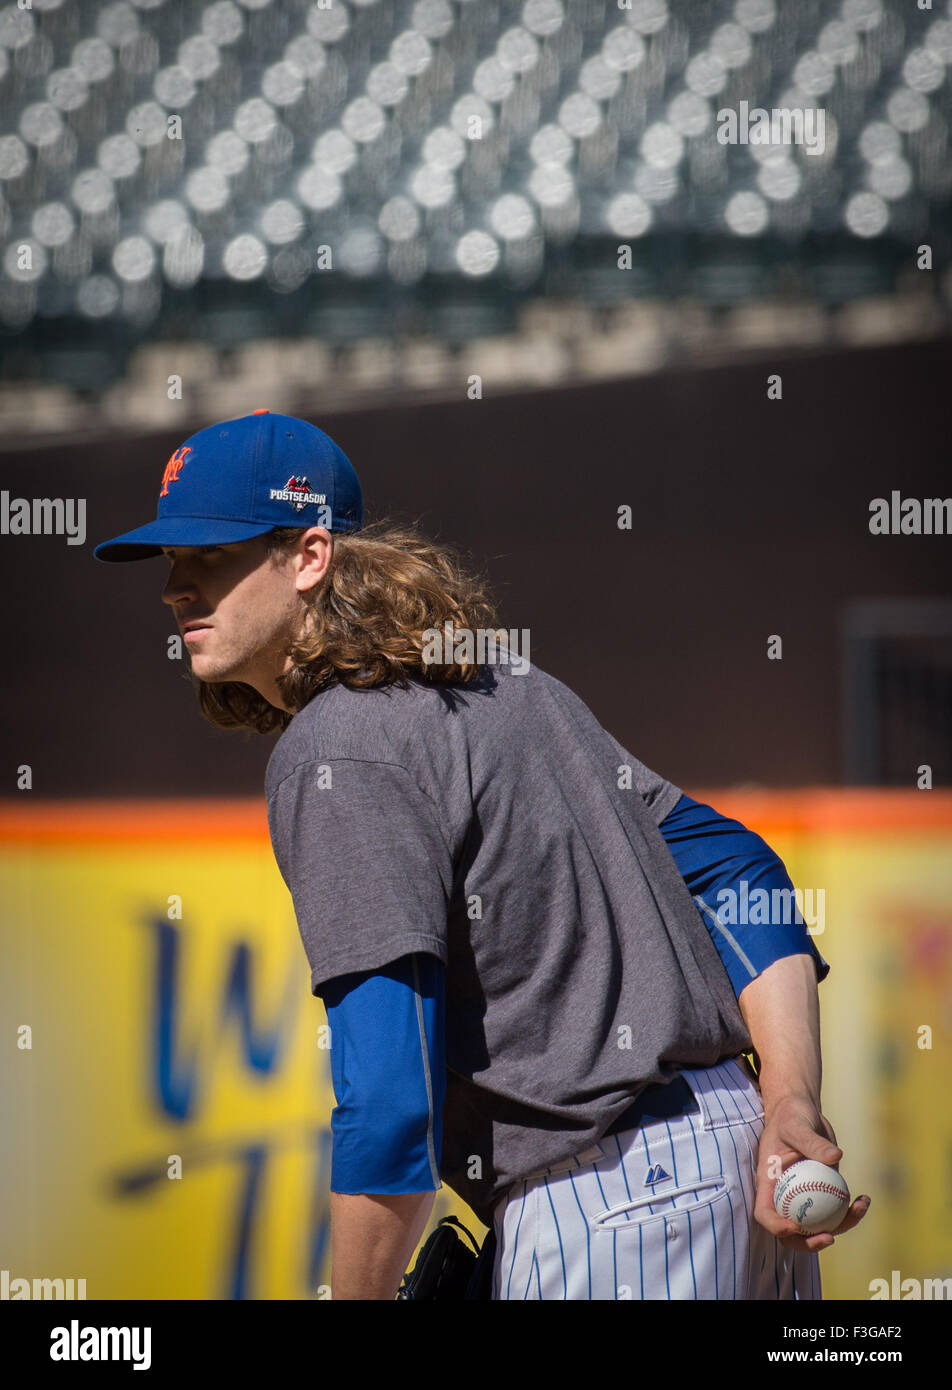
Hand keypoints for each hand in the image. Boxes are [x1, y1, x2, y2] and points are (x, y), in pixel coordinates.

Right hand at [753, 1094, 870, 1252]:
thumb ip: (812, 1142)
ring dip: (840, 1227)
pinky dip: (850, 1211)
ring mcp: (803, 1197)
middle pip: (790, 1231)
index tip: (796, 1226)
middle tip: (830, 1237)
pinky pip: (834, 1211)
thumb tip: (836, 1157)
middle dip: (809, 1243)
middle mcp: (784, 1195)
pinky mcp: (821, 1193)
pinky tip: (864, 1199)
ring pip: (817, 1226)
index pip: (765, 1213)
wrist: (802, 1112)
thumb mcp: (797, 1125)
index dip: (777, 1226)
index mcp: (769, 1183)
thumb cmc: (792, 1115)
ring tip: (860, 1208)